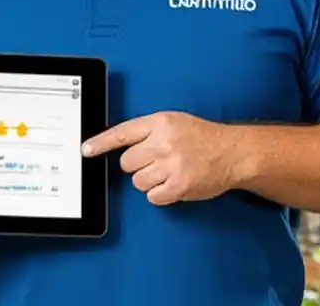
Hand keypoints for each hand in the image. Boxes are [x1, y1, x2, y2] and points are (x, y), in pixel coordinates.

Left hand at [81, 111, 247, 205]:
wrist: (233, 152)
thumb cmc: (201, 138)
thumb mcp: (172, 122)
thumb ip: (146, 131)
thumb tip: (118, 145)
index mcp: (159, 123)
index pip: (121, 133)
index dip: (100, 143)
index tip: (85, 150)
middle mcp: (163, 143)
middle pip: (127, 162)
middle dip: (137, 165)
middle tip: (155, 161)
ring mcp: (172, 165)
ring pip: (138, 181)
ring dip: (149, 180)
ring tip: (168, 172)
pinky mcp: (180, 185)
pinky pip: (153, 196)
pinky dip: (160, 194)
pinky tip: (173, 184)